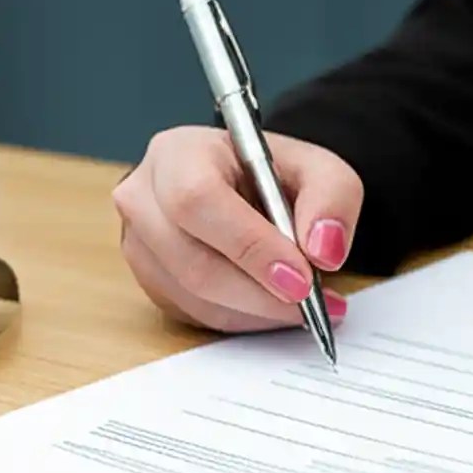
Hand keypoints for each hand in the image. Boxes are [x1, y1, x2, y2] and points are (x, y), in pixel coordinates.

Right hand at [113, 125, 359, 331]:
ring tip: (306, 306)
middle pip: (192, 261)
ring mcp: (141, 245)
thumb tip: (323, 251)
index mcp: (179, 153)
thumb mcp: (318, 168)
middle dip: (258, 292)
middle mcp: (144, 198)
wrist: (244, 188)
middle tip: (309, 302)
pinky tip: (276, 307)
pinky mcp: (152, 282)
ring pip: (195, 297)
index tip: (299, 278)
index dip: (250, 246)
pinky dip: (245, 319)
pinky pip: (197, 315)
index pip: (199, 200)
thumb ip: (332, 199)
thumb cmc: (272, 175)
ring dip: (257, 311)